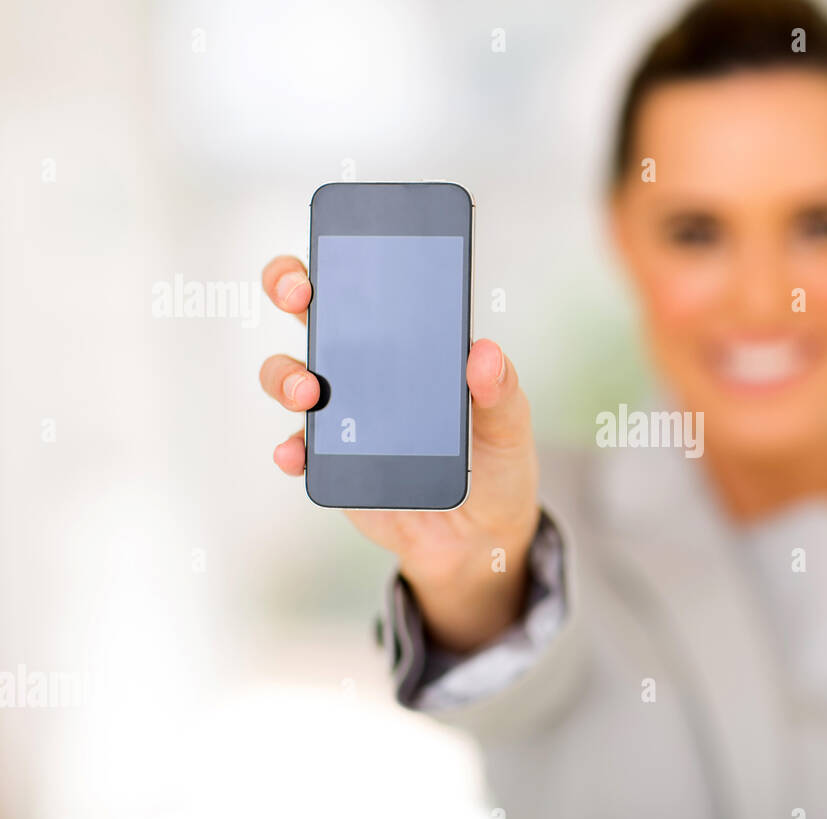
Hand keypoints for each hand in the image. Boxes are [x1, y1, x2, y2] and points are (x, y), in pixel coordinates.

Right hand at [258, 255, 540, 651]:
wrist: (479, 537)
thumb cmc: (495, 466)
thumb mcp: (510, 426)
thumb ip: (501, 390)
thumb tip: (485, 353)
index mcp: (412, 346)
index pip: (373, 287)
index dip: (345, 257)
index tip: (338, 245)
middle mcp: (367, 370)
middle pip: (314, 314)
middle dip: (293, 288)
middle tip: (302, 295)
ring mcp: (344, 415)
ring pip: (292, 378)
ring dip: (289, 376)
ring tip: (313, 394)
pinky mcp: (334, 463)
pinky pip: (299, 450)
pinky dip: (291, 448)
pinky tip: (296, 452)